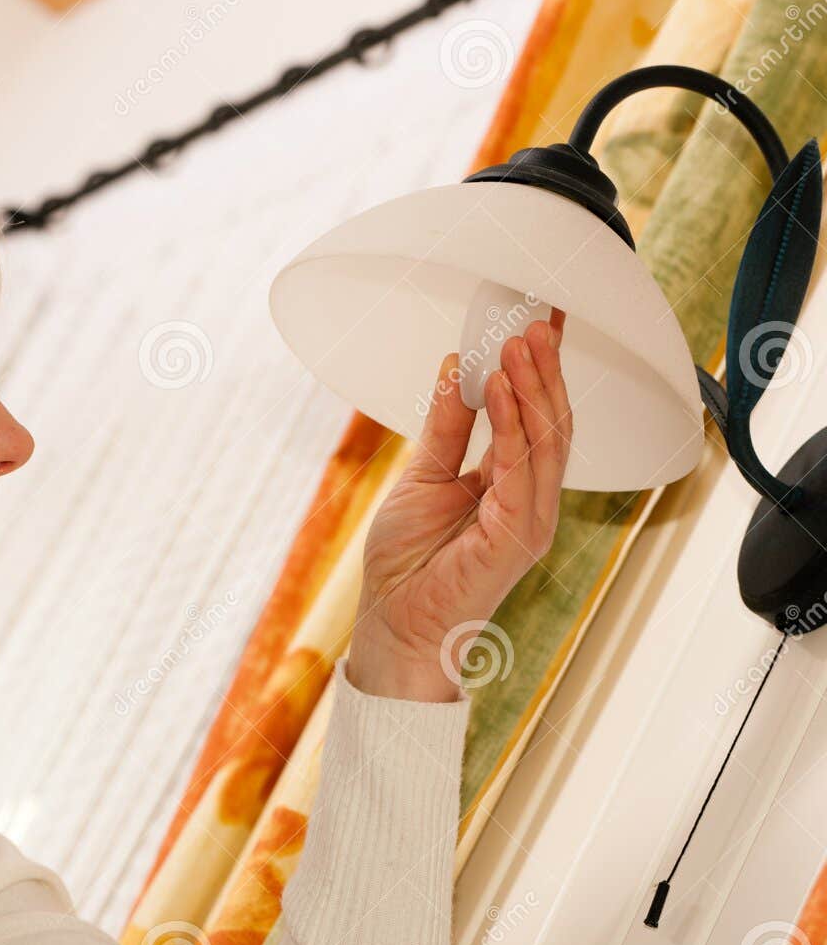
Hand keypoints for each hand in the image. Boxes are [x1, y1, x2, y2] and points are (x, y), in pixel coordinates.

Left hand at [347, 313, 571, 701]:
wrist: (394, 625)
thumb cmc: (408, 564)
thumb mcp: (423, 476)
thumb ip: (446, 427)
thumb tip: (455, 369)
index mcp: (513, 485)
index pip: (536, 416)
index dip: (541, 369)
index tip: (540, 320)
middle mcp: (531, 500)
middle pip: (550, 422)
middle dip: (543, 368)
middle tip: (532, 319)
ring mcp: (530, 519)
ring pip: (545, 440)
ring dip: (532, 385)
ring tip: (518, 339)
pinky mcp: (516, 537)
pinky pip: (521, 471)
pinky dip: (510, 424)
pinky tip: (498, 388)